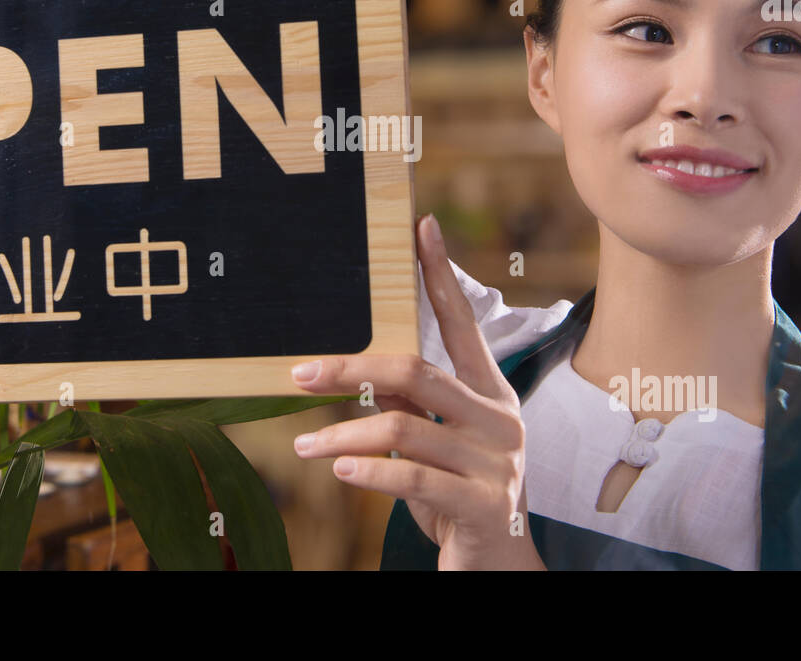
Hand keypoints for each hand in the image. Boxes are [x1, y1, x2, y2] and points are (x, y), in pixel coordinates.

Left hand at [291, 213, 543, 569]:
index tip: (423, 229)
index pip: (462, 325)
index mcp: (490, 394)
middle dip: (351, 367)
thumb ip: (408, 406)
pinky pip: (414, 475)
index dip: (441, 276)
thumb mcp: (433, 447)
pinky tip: (339, 468)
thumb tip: (359, 373)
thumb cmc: (458, 500)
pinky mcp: (486, 503)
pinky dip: (369, 470)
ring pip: (403, 426)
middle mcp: (500, 419)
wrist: (498, 570)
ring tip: (304, 445)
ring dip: (342, 434)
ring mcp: (497, 461)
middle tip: (300, 373)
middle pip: (416, 369)